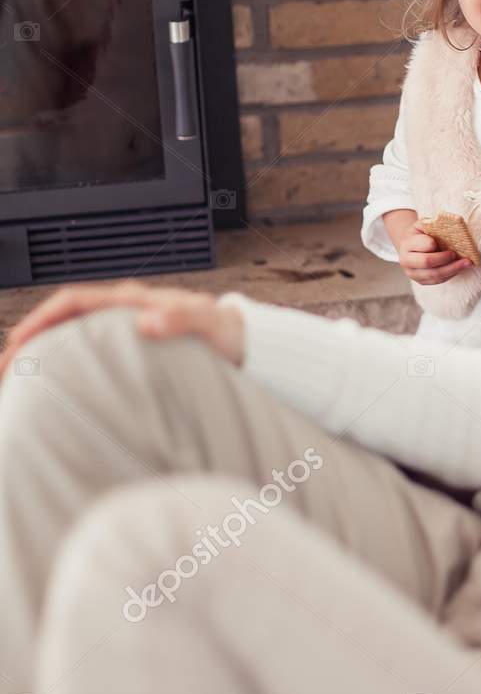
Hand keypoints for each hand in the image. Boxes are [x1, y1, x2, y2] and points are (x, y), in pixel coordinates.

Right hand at [0, 281, 244, 379]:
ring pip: (71, 340)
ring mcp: (123, 332)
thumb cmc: (226, 331)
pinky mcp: (130, 352)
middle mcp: (121, 313)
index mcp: (131, 300)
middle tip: (6, 372)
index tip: (18, 343)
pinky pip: (88, 356)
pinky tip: (58, 393)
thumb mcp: (207, 322)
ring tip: (20, 387)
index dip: (41, 320)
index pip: (72, 301)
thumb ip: (181, 318)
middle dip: (29, 343)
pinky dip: (66, 369)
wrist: (244, 342)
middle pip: (62, 322)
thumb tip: (147, 322)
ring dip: (43, 358)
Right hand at [397, 224, 473, 286]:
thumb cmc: (421, 234)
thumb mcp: (423, 224)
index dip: (435, 244)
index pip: (423, 245)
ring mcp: (413, 273)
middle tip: (457, 254)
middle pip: (427, 262)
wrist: (411, 247)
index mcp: (407, 244)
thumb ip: (432, 223)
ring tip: (466, 263)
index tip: (446, 241)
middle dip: (445, 258)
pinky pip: (438, 281)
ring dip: (452, 269)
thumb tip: (452, 224)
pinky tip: (459, 268)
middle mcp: (406, 260)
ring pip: (434, 275)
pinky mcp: (421, 281)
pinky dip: (450, 274)